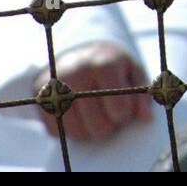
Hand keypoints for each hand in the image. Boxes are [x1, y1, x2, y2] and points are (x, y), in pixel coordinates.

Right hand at [33, 42, 151, 140]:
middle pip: (99, 126)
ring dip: (90, 131)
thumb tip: (146, 117)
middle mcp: (77, 71)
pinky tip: (77, 114)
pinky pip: (58, 132)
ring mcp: (56, 85)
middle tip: (107, 111)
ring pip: (78, 133)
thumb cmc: (112, 66)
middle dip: (108, 125)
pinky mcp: (40, 97)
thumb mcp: (133, 72)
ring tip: (94, 114)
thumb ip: (142, 94)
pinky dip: (70, 130)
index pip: (119, 110)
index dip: (124, 115)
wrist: (79, 52)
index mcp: (104, 63)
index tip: (123, 107)